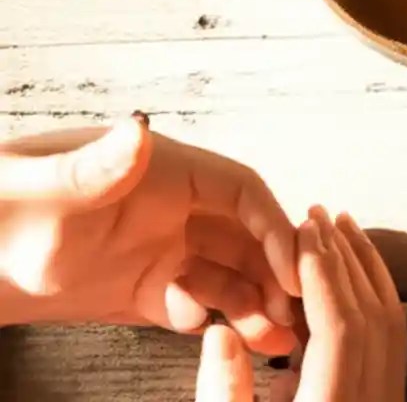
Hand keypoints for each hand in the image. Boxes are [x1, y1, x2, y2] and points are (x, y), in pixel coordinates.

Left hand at [0, 115, 299, 354]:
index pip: (242, 192)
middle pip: (248, 238)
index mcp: (162, 171)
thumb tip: (138, 132)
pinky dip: (219, 324)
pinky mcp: (144, 290)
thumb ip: (92, 166)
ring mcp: (161, 250)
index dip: (274, 227)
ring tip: (276, 339)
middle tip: (298, 313)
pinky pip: (196, 306)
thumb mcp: (40, 184)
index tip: (293, 267)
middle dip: (277, 274)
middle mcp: (173, 208)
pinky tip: (225, 342)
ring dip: (256, 304)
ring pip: (229, 277)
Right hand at [195, 207, 406, 401]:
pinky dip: (378, 297)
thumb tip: (220, 332)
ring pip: (390, 326)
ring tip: (342, 228)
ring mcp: (388, 400)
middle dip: (344, 260)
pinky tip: (357, 274)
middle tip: (319, 215)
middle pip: (372, 318)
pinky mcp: (388, 399)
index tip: (304, 230)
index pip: (339, 329)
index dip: (322, 275)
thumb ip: (224, 391)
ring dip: (366, 270)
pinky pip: (393, 341)